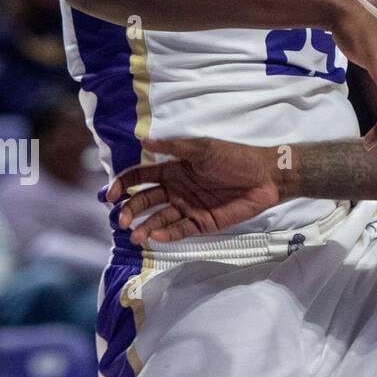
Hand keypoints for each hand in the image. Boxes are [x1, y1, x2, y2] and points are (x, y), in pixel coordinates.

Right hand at [107, 137, 282, 243]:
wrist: (265, 176)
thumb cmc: (235, 157)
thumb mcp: (204, 149)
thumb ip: (175, 148)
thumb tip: (144, 140)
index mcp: (173, 169)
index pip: (141, 178)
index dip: (124, 185)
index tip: (112, 194)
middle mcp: (176, 190)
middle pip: (145, 201)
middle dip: (130, 210)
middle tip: (122, 219)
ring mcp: (187, 207)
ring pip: (159, 219)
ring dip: (145, 227)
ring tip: (135, 235)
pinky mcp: (201, 222)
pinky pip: (180, 230)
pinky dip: (167, 234)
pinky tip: (156, 236)